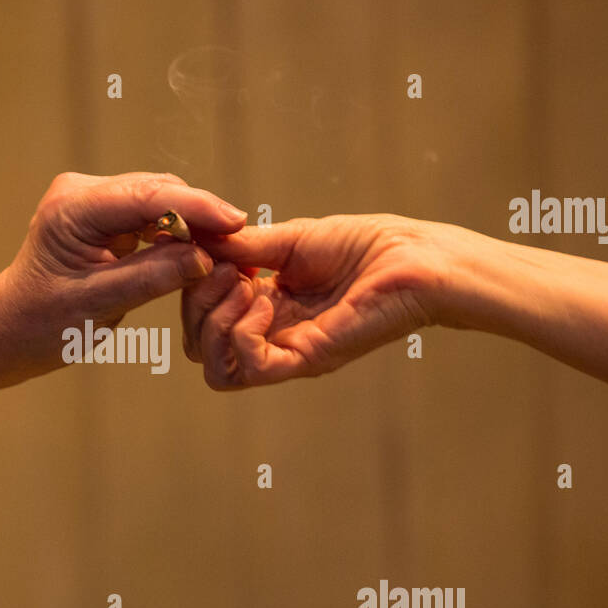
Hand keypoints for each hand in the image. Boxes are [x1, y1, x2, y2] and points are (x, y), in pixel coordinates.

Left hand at [0, 171, 247, 379]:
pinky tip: (202, 254)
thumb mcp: (97, 306)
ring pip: (161, 201)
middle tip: (242, 246)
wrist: (8, 331)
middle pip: (159, 191)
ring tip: (229, 252)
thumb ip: (151, 278)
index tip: (237, 222)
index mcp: (73, 208)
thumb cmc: (40, 324)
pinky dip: (178, 233)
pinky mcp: (105, 216)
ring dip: (194, 225)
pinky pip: (153, 216)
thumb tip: (205, 257)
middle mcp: (82, 193)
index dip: (198, 207)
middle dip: (202, 215)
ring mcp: (94, 201)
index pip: (148, 196)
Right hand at [183, 214, 466, 388]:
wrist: (413, 259)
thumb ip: (241, 247)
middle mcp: (270, 336)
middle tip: (226, 269)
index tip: (211, 251)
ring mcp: (286, 351)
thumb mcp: (289, 239)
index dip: (195, 286)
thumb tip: (194, 239)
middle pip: (198, 346)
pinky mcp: (305, 359)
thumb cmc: (365, 246)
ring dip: (214, 322)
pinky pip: (249, 367)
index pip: (201, 318)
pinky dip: (242, 333)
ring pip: (215, 368)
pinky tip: (265, 302)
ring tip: (244, 286)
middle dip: (196, 303)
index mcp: (265, 308)